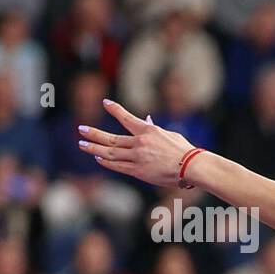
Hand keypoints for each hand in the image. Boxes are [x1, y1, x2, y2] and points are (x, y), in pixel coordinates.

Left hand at [77, 99, 195, 186]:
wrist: (192, 167)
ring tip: (82, 144)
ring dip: (94, 148)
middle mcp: (140, 142)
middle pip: (111, 138)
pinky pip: (117, 166)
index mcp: (148, 131)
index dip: (115, 109)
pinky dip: (106, 162)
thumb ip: (155, 129)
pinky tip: (98, 158)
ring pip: (110, 153)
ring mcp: (138, 157)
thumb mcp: (170, 135)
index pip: (127, 118)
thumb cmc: (185, 151)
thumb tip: (146, 121)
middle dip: (94, 133)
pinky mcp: (139, 171)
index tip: (105, 103)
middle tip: (81, 129)